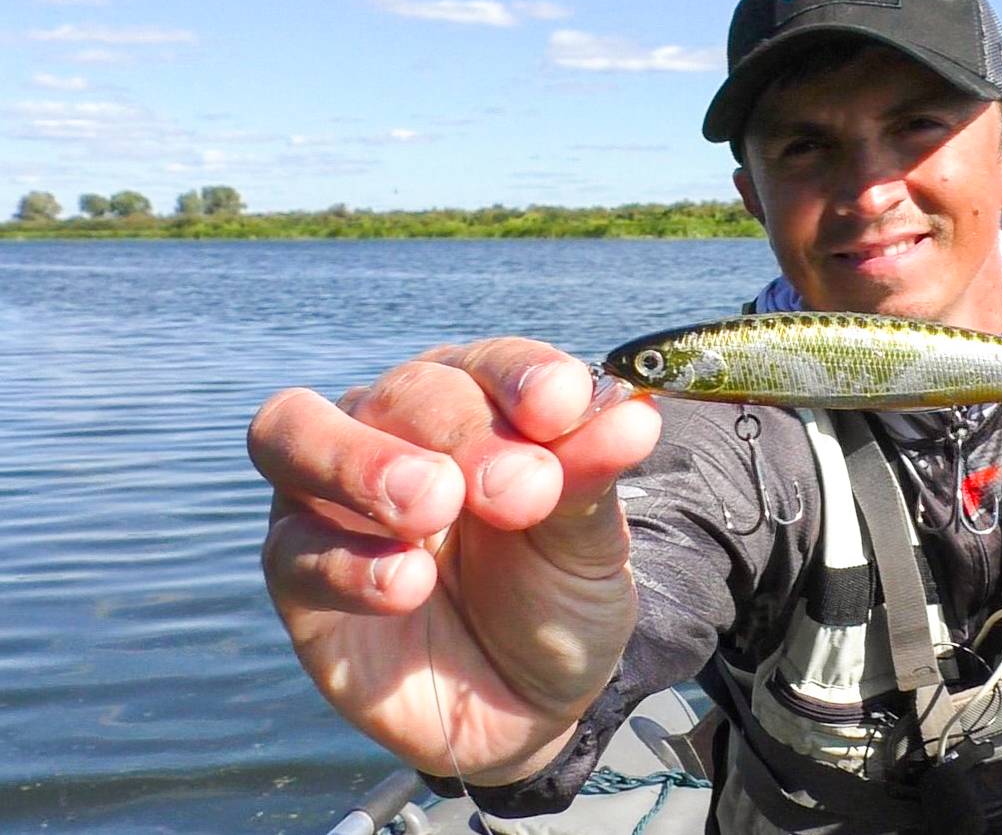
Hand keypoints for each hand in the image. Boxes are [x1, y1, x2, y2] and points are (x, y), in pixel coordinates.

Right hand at [249, 339, 659, 782]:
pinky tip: (409, 584)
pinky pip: (294, 549)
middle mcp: (392, 430)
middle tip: (518, 491)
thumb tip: (637, 414)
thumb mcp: (590, 545)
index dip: (521, 375)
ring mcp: (333, 500)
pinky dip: (349, 561)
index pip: (487, 364)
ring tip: (430, 503)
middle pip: (401, 391)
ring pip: (293, 433)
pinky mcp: (297, 576)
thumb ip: (592, 480)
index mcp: (475, 404)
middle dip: (461, 431)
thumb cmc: (554, 599)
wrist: (530, 707)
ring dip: (363, 461)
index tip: (562, 406)